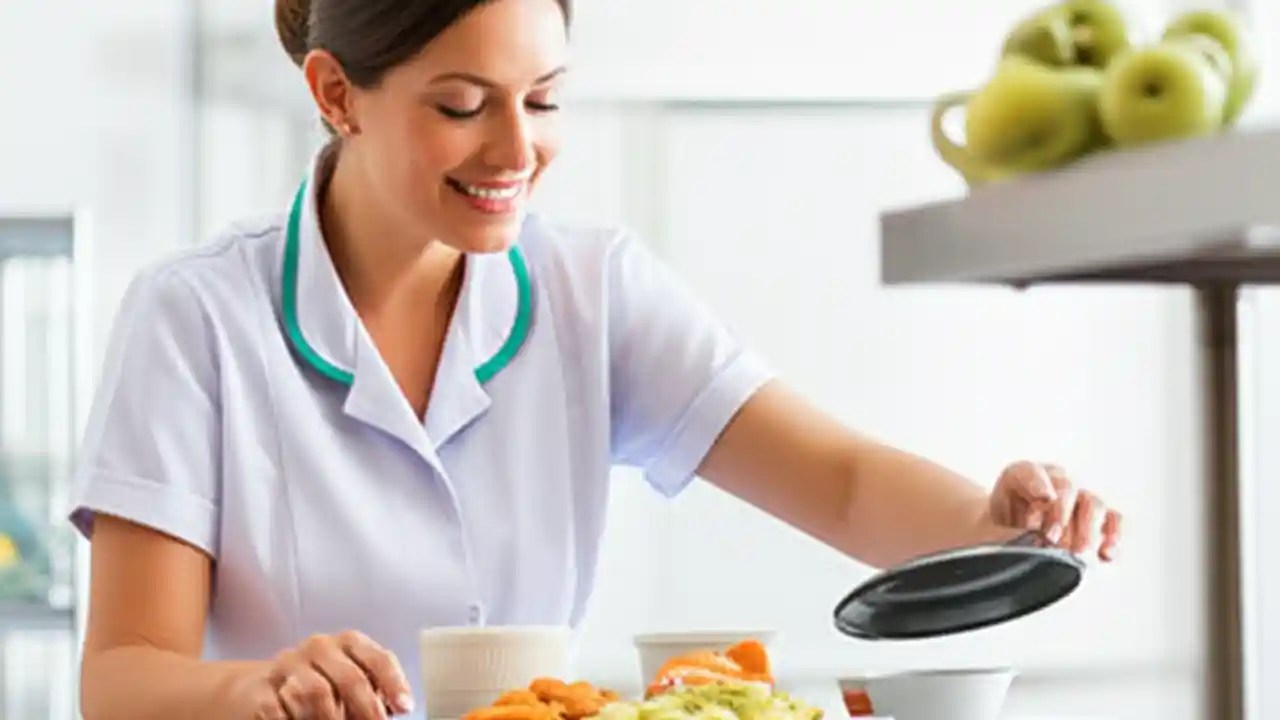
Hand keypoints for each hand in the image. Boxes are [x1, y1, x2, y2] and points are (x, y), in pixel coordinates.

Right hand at [239, 631, 414, 718]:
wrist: (258, 691)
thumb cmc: (318, 687)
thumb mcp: (349, 682)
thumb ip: (373, 691)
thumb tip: (396, 709)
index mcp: (348, 643)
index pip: (378, 658)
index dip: (394, 683)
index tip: (404, 708)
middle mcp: (319, 647)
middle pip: (350, 678)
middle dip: (366, 710)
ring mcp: (288, 665)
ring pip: (317, 694)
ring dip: (331, 718)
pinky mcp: (260, 689)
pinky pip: (282, 710)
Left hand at [987, 460, 1121, 561]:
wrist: (1006, 538)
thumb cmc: (998, 529)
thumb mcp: (985, 526)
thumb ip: (999, 530)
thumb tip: (1024, 539)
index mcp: (1022, 477)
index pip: (1029, 472)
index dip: (1038, 484)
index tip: (1042, 500)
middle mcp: (1055, 484)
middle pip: (1067, 488)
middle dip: (1061, 513)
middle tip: (1052, 536)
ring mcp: (1078, 500)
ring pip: (1093, 504)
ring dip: (1088, 529)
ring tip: (1078, 553)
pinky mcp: (1097, 521)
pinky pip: (1114, 520)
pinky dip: (1114, 535)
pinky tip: (1106, 554)